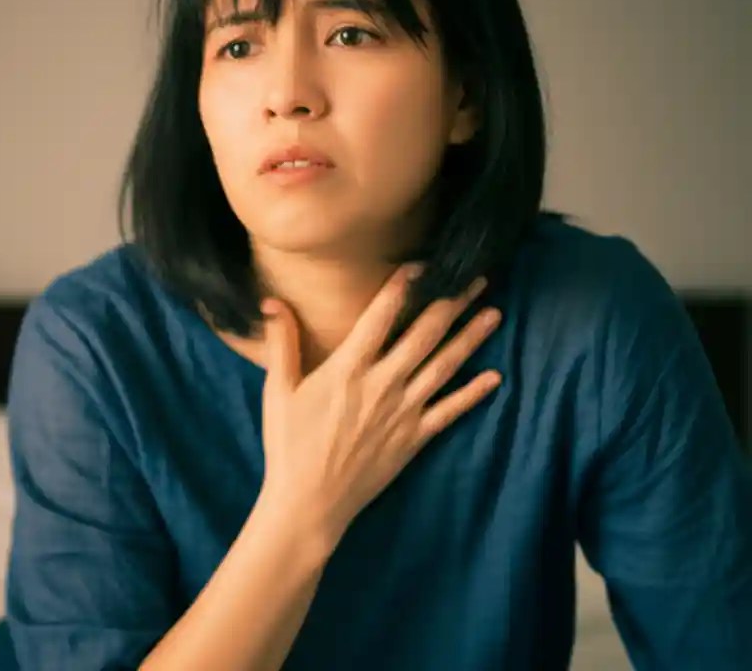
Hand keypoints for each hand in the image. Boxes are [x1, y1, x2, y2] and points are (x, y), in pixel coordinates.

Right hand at [259, 263, 501, 538]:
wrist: (309, 503)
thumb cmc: (288, 445)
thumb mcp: (277, 391)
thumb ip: (281, 344)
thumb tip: (272, 302)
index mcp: (347, 369)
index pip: (381, 316)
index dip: (403, 287)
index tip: (422, 264)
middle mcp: (381, 385)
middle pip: (424, 335)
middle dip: (451, 303)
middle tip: (475, 277)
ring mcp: (403, 412)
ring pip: (444, 366)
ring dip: (470, 338)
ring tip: (493, 313)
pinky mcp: (414, 438)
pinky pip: (451, 411)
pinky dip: (474, 394)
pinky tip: (494, 377)